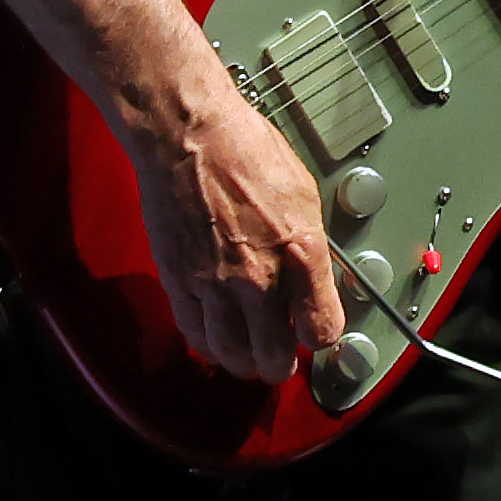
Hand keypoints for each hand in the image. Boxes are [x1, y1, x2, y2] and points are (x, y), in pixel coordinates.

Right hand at [125, 56, 348, 380]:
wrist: (189, 137)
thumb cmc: (246, 152)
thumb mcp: (304, 195)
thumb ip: (310, 247)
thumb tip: (313, 278)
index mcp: (301, 253)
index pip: (321, 329)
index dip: (321, 337)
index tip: (317, 332)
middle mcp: (258, 277)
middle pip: (272, 357)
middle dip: (280, 363)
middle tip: (281, 358)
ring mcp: (215, 284)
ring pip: (230, 355)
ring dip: (243, 361)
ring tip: (249, 354)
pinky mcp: (179, 282)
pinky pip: (194, 333)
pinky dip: (208, 343)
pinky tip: (216, 337)